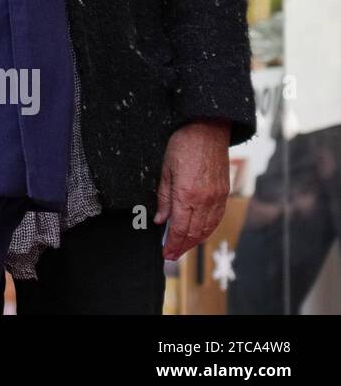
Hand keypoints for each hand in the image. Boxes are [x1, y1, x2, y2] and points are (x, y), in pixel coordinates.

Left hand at [155, 119, 230, 259]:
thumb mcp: (165, 169)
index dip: (172, 244)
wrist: (207, 130)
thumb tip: (160, 220)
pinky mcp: (224, 193)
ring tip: (183, 247)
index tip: (165, 253)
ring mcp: (217, 197)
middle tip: (172, 255)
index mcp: (186, 194)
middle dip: (182, 246)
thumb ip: (163, 197)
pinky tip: (199, 232)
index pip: (180, 228)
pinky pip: (217, 218)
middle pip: (194, 232)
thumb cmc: (183, 145)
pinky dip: (207, 229)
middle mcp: (204, 199)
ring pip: (207, 228)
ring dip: (195, 241)